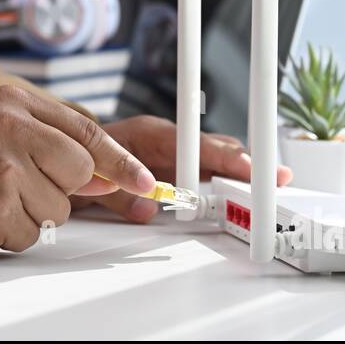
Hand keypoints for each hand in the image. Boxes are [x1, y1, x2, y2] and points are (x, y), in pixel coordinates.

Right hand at [0, 85, 156, 252]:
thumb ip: (53, 143)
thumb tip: (110, 177)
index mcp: (14, 102)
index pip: (87, 132)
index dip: (121, 162)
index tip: (145, 181)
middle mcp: (10, 129)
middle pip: (80, 172)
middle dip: (59, 187)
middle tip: (17, 182)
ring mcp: (2, 170)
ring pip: (60, 209)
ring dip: (32, 213)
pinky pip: (33, 234)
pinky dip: (12, 232)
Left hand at [74, 115, 293, 222]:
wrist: (66, 154)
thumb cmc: (80, 158)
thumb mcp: (92, 180)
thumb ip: (117, 195)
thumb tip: (147, 209)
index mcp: (150, 134)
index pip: (196, 145)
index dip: (224, 157)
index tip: (246, 169)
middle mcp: (166, 139)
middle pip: (214, 148)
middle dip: (246, 162)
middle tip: (277, 177)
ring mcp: (171, 152)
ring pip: (213, 158)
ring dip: (240, 171)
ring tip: (272, 183)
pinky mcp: (173, 166)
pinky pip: (204, 170)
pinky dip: (224, 179)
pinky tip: (244, 191)